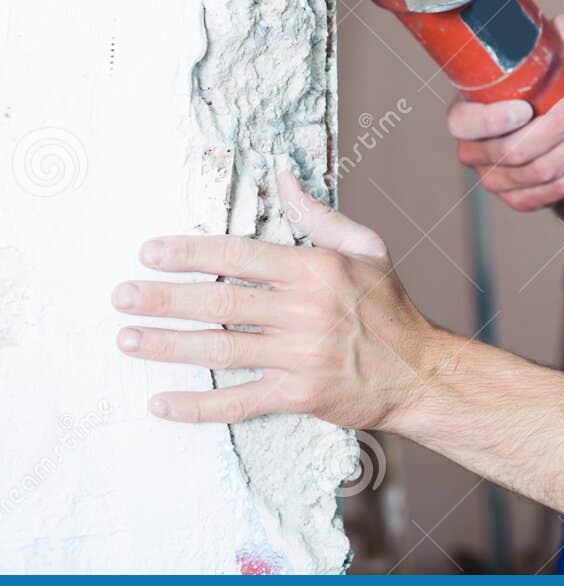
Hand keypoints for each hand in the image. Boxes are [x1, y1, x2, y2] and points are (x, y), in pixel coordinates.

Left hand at [113, 170, 439, 428]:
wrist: (419, 371)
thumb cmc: (389, 308)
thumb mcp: (366, 249)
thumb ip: (319, 216)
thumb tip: (282, 178)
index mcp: (319, 269)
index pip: (241, 256)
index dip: (191, 253)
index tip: (151, 253)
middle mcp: (308, 311)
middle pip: (221, 304)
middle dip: (164, 299)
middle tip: (122, 296)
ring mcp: (303, 356)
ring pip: (222, 350)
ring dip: (168, 346)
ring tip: (128, 338)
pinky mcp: (300, 395)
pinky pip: (238, 402)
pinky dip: (196, 406)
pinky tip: (160, 402)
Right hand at [446, 12, 563, 212]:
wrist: (541, 112)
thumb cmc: (534, 76)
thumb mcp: (546, 44)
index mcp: (463, 116)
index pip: (466, 125)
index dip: (493, 121)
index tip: (526, 107)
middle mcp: (473, 153)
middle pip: (514, 152)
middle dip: (556, 130)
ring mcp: (497, 181)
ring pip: (540, 173)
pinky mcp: (522, 199)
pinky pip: (555, 191)